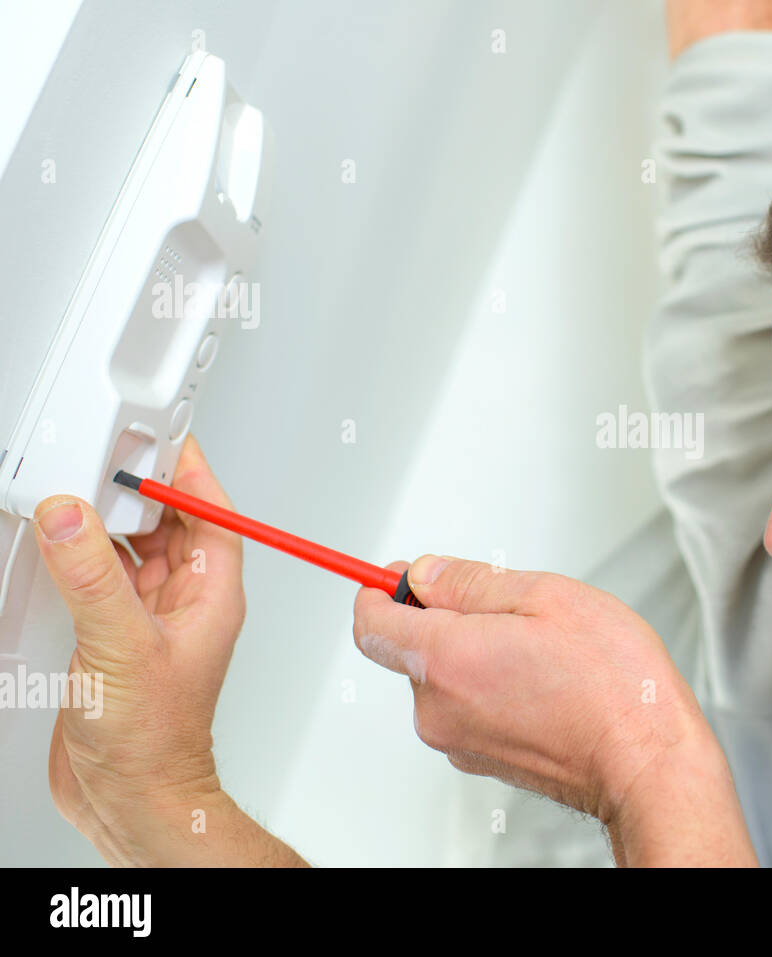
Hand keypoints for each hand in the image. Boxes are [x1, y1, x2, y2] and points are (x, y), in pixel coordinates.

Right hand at [35, 436, 302, 865]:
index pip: (209, 511)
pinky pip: (98, 580)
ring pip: (128, 548)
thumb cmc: (155, 740)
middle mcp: (183, 600)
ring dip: (102, 522)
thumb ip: (92, 577)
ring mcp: (147, 618)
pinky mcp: (111, 638)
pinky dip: (76, 559)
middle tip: (100, 456)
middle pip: (165, 520)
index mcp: (210, 592)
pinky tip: (56, 549)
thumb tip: (72, 514)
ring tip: (74, 494)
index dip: (186, 470)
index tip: (159, 433)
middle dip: (134, 487)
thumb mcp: (121, 646)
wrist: (131, 796)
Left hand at [353, 555, 757, 864]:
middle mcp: (438, 708)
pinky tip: (542, 682)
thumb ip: (473, 582)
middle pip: (411, 648)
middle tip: (510, 609)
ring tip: (541, 650)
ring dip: (474, 654)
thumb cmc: (613, 686)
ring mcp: (458, 741)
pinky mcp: (480, 760)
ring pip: (443, 678)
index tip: (405, 575)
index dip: (383, 590)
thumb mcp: (548, 597)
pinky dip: (491, 687)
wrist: (646, 764)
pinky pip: (467, 708)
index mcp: (446, 659)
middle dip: (446, 618)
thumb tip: (427, 574)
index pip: (371, 622)